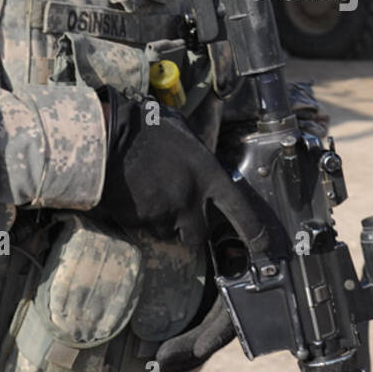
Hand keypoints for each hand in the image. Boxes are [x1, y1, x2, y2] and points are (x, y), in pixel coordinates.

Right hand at [96, 87, 267, 251]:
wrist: (111, 134)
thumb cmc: (149, 127)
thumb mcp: (186, 135)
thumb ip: (199, 156)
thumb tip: (203, 167)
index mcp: (207, 174)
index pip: (238, 208)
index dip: (252, 230)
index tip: (261, 244)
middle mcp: (190, 198)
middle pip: (198, 235)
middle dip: (190, 230)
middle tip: (178, 215)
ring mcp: (164, 212)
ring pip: (166, 232)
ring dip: (161, 222)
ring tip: (149, 194)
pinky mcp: (139, 220)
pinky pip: (143, 227)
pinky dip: (139, 217)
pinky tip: (133, 194)